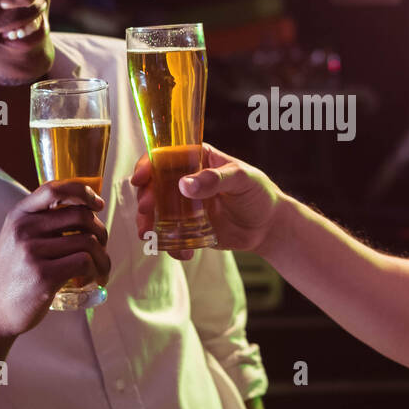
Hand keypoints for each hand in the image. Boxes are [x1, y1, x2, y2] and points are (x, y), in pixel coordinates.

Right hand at [0, 179, 109, 335]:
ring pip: (88, 241)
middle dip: (101, 232)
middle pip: (81, 216)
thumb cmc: (17, 273)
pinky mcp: (43, 276)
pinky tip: (94, 279)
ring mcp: (32, 252)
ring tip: (101, 270)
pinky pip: (85, 262)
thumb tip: (88, 206)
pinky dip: (97, 271)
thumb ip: (44, 220)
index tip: (98, 204)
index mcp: (19, 215)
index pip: (54, 189)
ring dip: (103, 257)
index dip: (83, 192)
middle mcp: (23, 229)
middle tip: (102, 248)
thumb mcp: (19, 238)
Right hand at [130, 143, 281, 260]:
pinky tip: (182, 252)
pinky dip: (169, 243)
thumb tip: (184, 184)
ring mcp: (183, 205)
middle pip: (153, 184)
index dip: (148, 165)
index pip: (165, 156)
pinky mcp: (186, 227)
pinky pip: (169, 234)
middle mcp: (185, 180)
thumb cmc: (258, 193)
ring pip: (155, 211)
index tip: (140, 179)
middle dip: (145, 198)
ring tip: (150, 236)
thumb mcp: (242, 179)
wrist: (268, 226)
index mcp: (196, 159)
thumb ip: (215, 179)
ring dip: (148, 223)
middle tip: (147, 211)